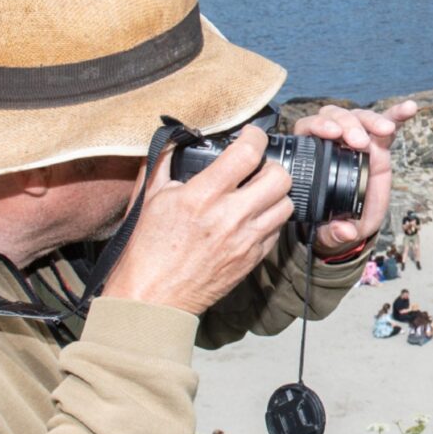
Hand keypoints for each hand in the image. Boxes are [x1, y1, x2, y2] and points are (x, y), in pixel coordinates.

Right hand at [98, 126, 294, 314]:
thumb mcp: (147, 198)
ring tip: (258, 192)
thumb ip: (163, 161)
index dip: (255, 137)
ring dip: (275, 193)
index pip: (247, 154)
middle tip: (257, 166)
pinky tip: (253, 217)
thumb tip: (176, 138)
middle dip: (271, 165)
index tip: (251, 135)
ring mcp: (245, 241)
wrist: (152, 298)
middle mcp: (229, 217)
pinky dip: (270, 219)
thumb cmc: (146, 250)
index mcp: (202, 197)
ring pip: (286, 204)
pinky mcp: (252, 260)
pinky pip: (278, 231)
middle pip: (279, 178)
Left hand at [293, 100, 417, 256]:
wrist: (353, 224)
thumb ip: (334, 233)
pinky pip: (388, 123)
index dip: (318, 125)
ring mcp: (357, 141)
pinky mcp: (379, 144)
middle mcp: (334, 144)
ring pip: (359, 116)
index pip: (310, 129)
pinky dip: (398, 114)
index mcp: (315, 157)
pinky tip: (410, 108)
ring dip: (371, 119)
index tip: (332, 133)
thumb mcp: (333, 233)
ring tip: (385, 130)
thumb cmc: (336, 222)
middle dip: (348, 123)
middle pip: (335, 117)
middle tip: (360, 141)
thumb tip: (344, 230)